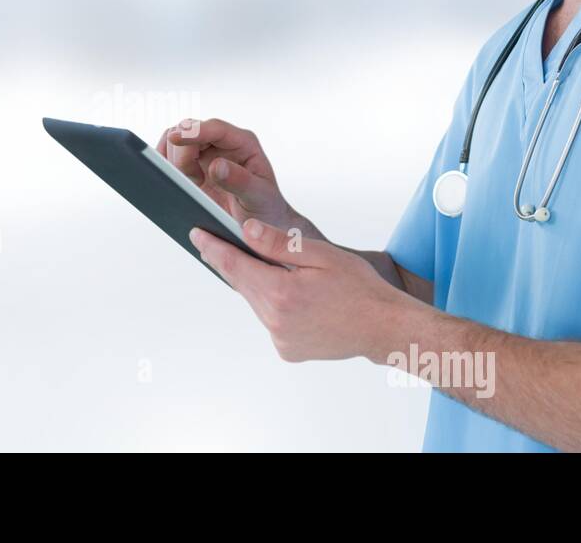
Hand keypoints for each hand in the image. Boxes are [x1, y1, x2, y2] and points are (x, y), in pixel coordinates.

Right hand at [156, 118, 315, 234]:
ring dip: (174, 161)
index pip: (215, 128)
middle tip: (193, 179)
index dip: (194, 131)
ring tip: (191, 184)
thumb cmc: (266, 207)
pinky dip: (166, 165)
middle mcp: (223, 143)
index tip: (176, 138)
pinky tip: (174, 180)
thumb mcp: (258, 196)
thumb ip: (240, 181)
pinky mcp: (194, 166)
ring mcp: (206, 153)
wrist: (260, 223)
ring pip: (177, 141)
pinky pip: (171, 156)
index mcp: (243, 143)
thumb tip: (217, 166)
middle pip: (190, 130)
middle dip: (182, 152)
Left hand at [189, 218, 413, 362]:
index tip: (196, 234)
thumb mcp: (322, 256)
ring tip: (271, 269)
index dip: (213, 247)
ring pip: (257, 303)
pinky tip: (294, 298)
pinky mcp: (287, 350)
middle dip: (232, 263)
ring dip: (258, 285)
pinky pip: (271, 321)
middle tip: (215, 242)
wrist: (384, 329)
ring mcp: (280, 339)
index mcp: (281, 293)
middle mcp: (275, 320)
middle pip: (243, 284)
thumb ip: (281, 243)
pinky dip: (275, 306)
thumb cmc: (360, 289)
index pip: (235, 265)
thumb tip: (246, 230)